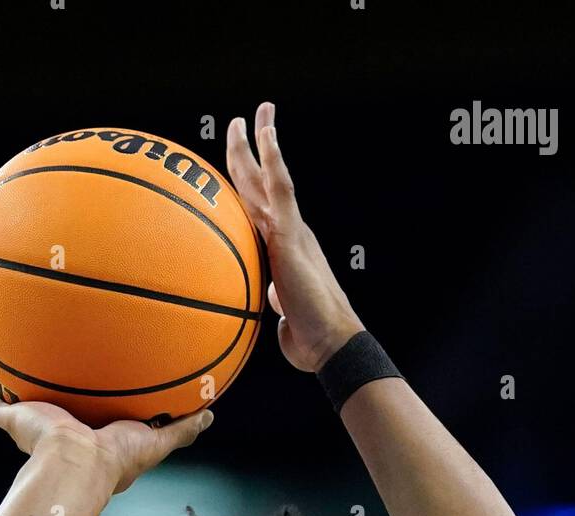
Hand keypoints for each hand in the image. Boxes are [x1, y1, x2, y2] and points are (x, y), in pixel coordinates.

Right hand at [0, 380, 212, 494]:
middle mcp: (62, 434)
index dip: (94, 408)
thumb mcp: (156, 441)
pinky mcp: (14, 421)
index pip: (92, 420)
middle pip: (55, 412)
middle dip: (54, 398)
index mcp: (91, 440)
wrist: (76, 464)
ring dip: (17, 393)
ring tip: (12, 368)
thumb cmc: (115, 459)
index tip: (100, 390)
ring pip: (21, 408)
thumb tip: (210, 415)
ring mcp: (35, 428)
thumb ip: (182, 430)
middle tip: (56, 376)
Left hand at [226, 101, 364, 372]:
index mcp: (283, 248)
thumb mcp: (284, 313)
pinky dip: (273, 159)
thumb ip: (276, 300)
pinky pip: (280, 189)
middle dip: (251, 151)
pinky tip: (266, 133)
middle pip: (260, 184)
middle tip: (246, 119)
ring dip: (258, 144)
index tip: (244, 163)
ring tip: (253, 114)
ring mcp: (289, 230)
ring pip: (267, 178)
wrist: (330, 342)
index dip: (249, 183)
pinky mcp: (291, 234)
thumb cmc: (310, 338)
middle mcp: (287, 232)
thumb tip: (271, 302)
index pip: (260, 208)